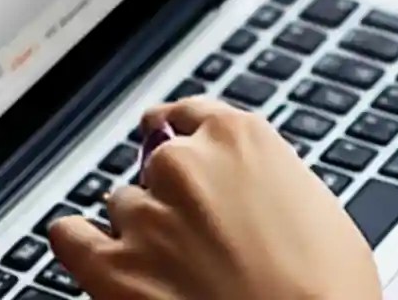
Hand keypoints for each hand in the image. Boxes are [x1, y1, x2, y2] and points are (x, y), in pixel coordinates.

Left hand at [48, 98, 380, 299]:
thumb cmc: (328, 291)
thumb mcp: (315, 206)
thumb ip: (266, 179)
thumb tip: (249, 189)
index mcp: (238, 138)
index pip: (187, 115)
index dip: (184, 139)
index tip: (181, 150)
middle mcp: (184, 165)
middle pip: (155, 164)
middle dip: (171, 195)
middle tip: (199, 235)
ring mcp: (145, 215)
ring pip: (121, 204)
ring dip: (139, 227)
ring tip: (172, 266)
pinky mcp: (112, 268)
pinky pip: (69, 236)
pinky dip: (78, 242)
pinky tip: (93, 253)